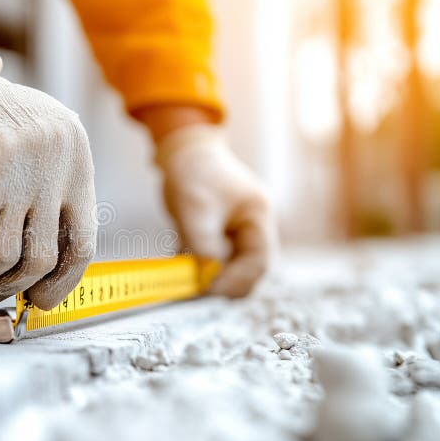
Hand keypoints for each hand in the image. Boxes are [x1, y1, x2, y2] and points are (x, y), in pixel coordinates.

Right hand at [0, 48, 96, 308]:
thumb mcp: (32, 156)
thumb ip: (43, 204)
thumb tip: (38, 281)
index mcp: (74, 162)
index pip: (80, 243)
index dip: (61, 283)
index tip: (39, 301)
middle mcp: (54, 164)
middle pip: (40, 258)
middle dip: (10, 286)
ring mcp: (18, 167)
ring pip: (1, 256)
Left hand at [153, 124, 275, 296]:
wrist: (182, 151)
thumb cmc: (193, 172)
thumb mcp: (195, 209)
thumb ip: (204, 244)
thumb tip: (207, 279)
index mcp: (258, 217)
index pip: (259, 262)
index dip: (236, 281)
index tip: (209, 290)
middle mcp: (253, 227)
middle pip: (247, 270)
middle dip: (223, 281)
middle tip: (194, 288)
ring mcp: (237, 232)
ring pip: (228, 268)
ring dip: (208, 273)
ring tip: (184, 267)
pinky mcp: (220, 235)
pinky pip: (213, 260)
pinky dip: (198, 264)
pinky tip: (180, 254)